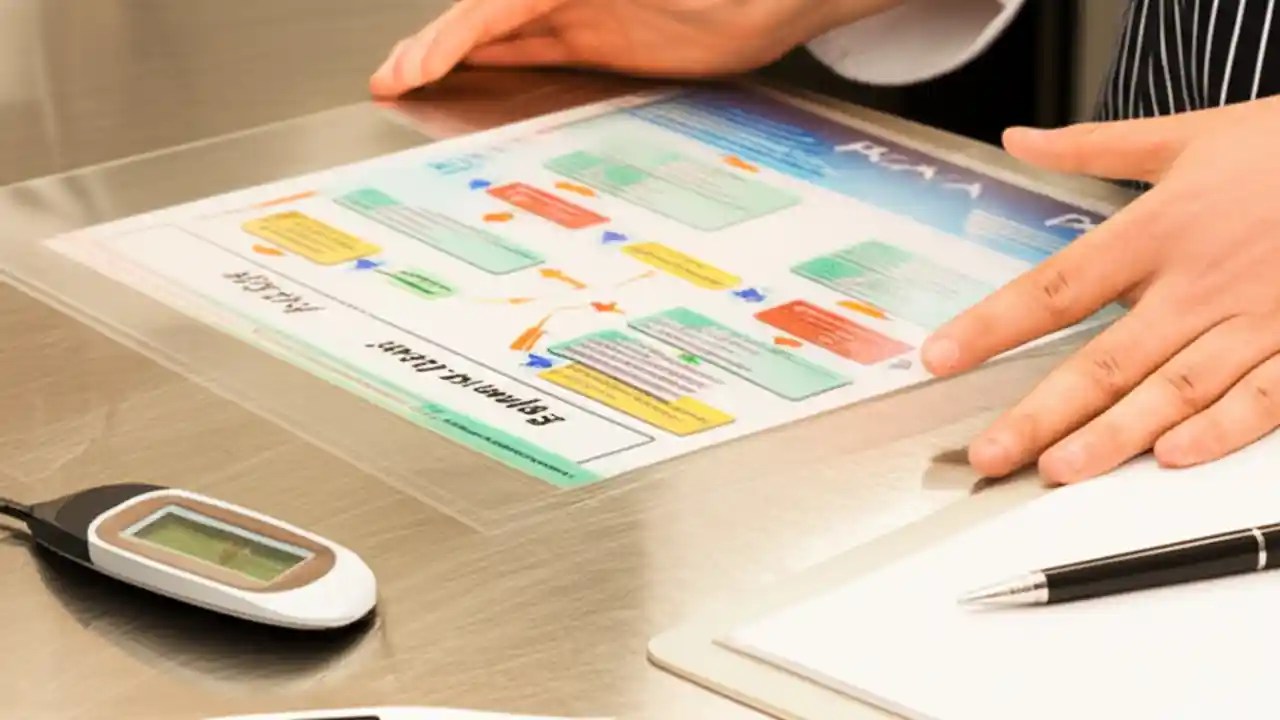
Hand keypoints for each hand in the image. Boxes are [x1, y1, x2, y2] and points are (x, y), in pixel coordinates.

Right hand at [368, 0, 895, 96]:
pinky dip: (492, 61)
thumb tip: (526, 5)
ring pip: (497, 33)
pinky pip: (530, 49)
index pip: (493, 6)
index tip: (413, 68)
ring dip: (452, 56)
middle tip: (388, 82)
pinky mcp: (595, 40)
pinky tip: (465, 77)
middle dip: (432, 47)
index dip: (449, 36)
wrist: (775, 0)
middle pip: (481, 16)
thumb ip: (577, 4)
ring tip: (405, 83)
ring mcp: (577, 12)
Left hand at [921, 96, 1279, 484]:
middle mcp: (1198, 283)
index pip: (1056, 288)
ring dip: (1113, 437)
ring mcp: (1254, 320)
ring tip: (1058, 472)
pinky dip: (1219, 430)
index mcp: (1157, 230)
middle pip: (1104, 359)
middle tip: (989, 453)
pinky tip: (1172, 458)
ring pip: (1172, 391)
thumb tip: (1019, 140)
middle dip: (1041, 413)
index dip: (992, 325)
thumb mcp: (1186, 134)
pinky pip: (1260, 398)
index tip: (940, 357)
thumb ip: (1093, 146)